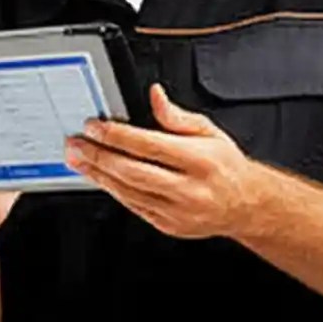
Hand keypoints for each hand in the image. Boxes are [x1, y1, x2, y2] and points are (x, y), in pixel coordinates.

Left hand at [65, 84, 265, 239]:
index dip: (117, 135)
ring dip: (98, 174)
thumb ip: (177, 116)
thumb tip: (154, 96)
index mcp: (200, 159)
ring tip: (79, 159)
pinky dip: (113, 190)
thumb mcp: (209, 132)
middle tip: (76, 144)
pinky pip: (134, 206)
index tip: (95, 126)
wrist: (245, 204)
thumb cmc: (226, 166)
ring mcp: (178, 211)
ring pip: (128, 191)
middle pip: (133, 171)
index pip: (149, 145)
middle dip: (99, 156)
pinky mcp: (168, 225)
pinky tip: (100, 178)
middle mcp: (189, 187)